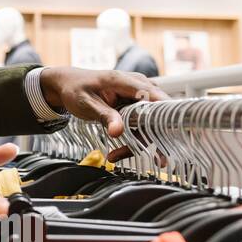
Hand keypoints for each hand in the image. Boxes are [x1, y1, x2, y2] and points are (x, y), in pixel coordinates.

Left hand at [38, 66, 168, 157]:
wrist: (70, 84)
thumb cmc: (77, 89)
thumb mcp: (86, 103)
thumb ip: (104, 116)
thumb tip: (118, 132)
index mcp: (125, 81)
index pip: (155, 95)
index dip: (167, 115)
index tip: (171, 135)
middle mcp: (138, 86)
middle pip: (157, 113)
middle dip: (154, 137)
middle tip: (156, 160)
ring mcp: (140, 96)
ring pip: (151, 123)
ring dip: (140, 142)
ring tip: (117, 156)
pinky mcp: (138, 106)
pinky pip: (142, 125)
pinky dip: (134, 140)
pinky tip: (117, 153)